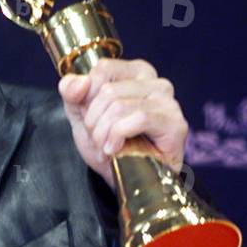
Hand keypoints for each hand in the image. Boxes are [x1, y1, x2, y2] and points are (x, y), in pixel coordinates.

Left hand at [57, 57, 188, 190]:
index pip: (103, 68)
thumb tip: (79, 83)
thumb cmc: (108, 143)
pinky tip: (116, 150)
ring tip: (106, 146)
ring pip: (120, 106)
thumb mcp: (80, 114)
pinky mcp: (175, 124)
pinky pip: (139, 118)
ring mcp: (169, 103)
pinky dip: (118, 136)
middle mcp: (156, 83)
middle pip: (108, 90)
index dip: (86, 96)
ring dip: (103, 132)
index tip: (89, 116)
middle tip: (98, 138)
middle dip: (93, 120)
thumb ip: (71, 92)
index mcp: (136, 73)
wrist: (123, 178)